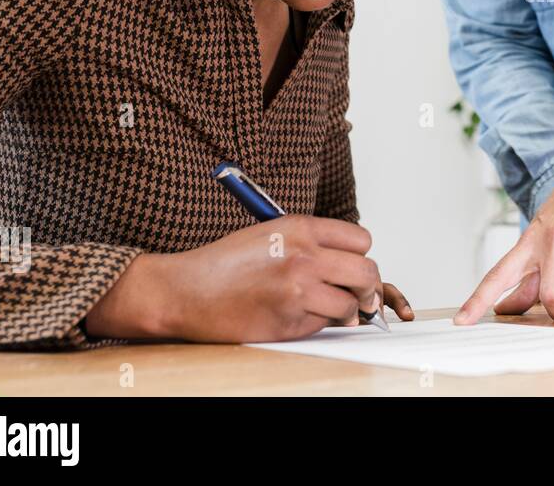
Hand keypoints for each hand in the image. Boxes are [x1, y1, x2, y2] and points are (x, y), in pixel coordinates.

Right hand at [86, 216, 410, 342]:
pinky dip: (316, 323)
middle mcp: (305, 256)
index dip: (359, 256)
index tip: (352, 265)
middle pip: (367, 273)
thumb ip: (312, 241)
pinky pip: (323, 325)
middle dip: (366, 286)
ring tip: (324, 306)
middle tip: (358, 294)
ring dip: (344, 309)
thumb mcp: (272, 232)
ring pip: (351, 304)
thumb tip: (349, 260)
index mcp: (301, 227)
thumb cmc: (225, 263)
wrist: (186, 290)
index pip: (361, 241)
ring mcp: (298, 290)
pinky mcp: (289, 321)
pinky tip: (294, 315)